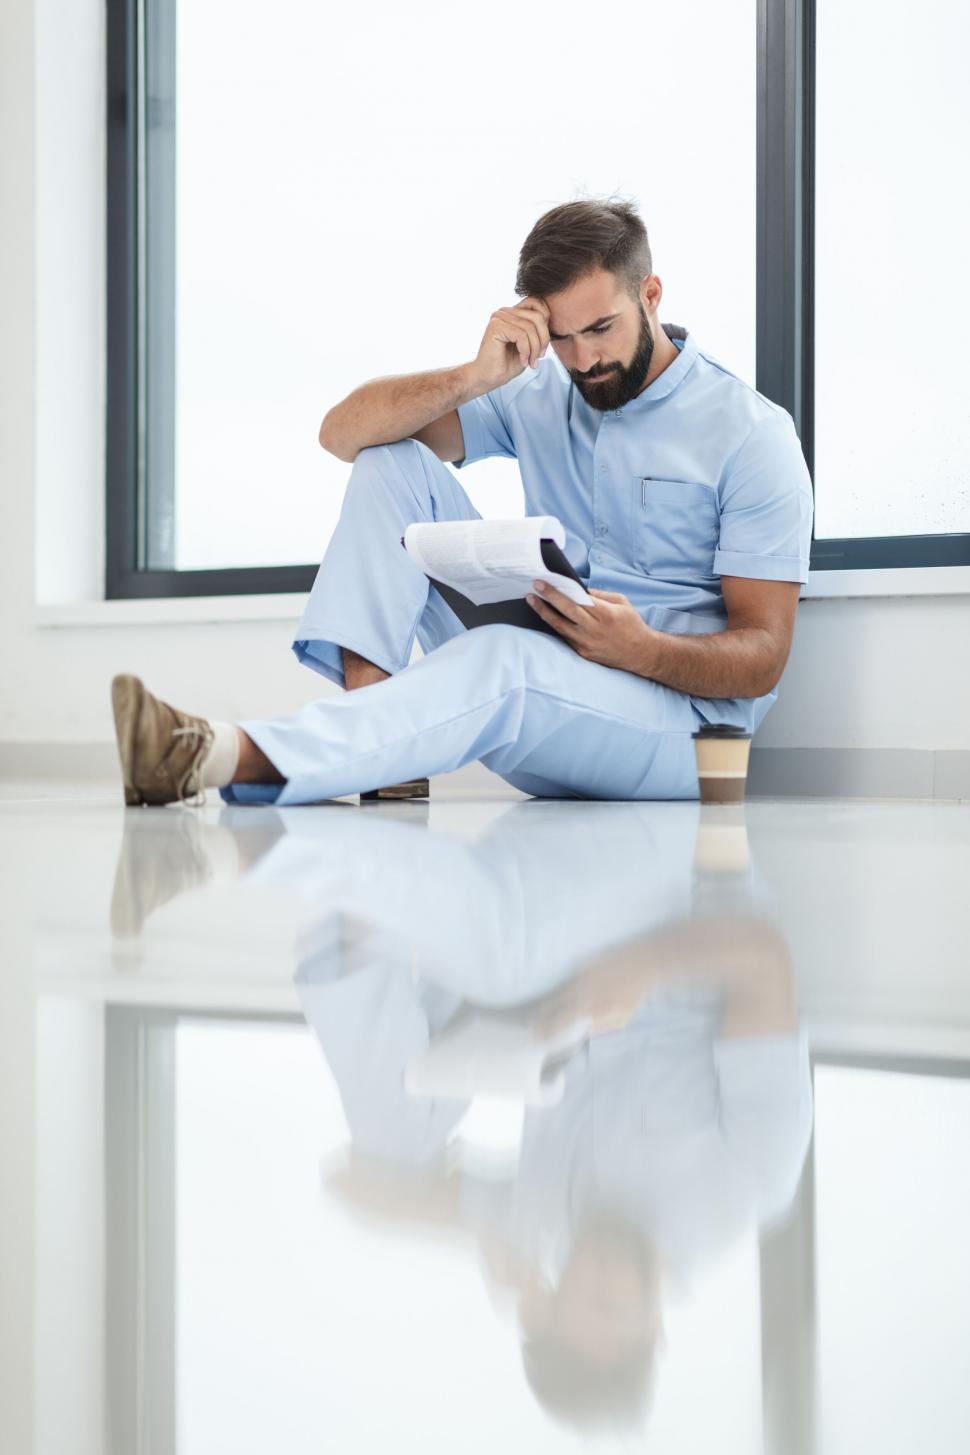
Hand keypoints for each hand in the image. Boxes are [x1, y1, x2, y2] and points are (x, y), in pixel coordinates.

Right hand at [471, 296, 550, 390]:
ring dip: (535, 349)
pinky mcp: (496, 326)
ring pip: (530, 328)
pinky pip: (521, 335)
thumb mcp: (529, 344)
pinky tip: (522, 361)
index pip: (537, 304)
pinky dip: (526, 351)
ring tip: (531, 362)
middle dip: (543, 339)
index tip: (543, 346)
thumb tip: (550, 318)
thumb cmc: (507, 363)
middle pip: (537, 317)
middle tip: (539, 357)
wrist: (487, 378)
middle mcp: (504, 311)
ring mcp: (499, 317)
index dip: (546, 324)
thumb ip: (537, 329)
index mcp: (512, 312)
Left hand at [526, 581, 654, 672]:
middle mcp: (594, 630)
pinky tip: (546, 616)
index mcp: (605, 614)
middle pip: (566, 612)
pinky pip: (565, 637)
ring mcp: (587, 643)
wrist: (640, 653)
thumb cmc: (632, 625)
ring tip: (533, 601)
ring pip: (560, 627)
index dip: (559, 591)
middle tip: (534, 587)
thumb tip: (580, 590)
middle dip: (548, 598)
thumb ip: (600, 595)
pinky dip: (555, 626)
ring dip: (544, 613)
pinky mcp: (583, 653)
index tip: (545, 583)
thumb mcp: (622, 603)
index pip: (577, 600)